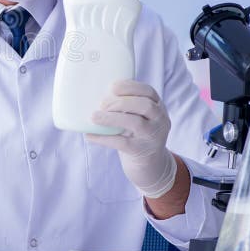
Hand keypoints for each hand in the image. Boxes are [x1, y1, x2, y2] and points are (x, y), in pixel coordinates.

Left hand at [85, 80, 177, 198]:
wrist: (150, 163)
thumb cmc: (136, 132)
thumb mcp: (139, 116)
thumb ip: (125, 105)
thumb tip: (91, 94)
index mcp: (158, 106)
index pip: (149, 91)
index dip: (131, 87)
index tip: (112, 87)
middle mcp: (160, 121)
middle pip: (145, 105)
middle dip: (122, 102)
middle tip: (102, 104)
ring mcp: (152, 137)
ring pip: (136, 123)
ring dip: (112, 118)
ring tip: (94, 117)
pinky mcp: (141, 151)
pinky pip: (122, 143)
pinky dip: (104, 138)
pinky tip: (90, 135)